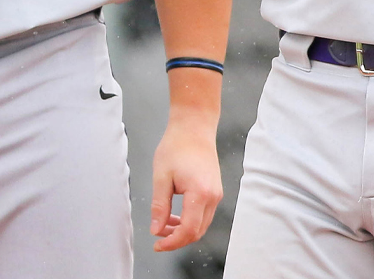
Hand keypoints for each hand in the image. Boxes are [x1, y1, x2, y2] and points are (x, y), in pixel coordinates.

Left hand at [150, 114, 222, 250]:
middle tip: (157, 236)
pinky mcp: (215, 192)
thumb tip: (156, 230)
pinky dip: (189, 220)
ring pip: (201, 225)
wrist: (194, 128)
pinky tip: (174, 216)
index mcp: (200, 194)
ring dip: (183, 230)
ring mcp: (217, 195)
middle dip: (176, 238)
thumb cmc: (176, 146)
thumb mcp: (161, 177)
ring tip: (163, 224)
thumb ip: (160, 206)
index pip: (189, 230)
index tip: (157, 245)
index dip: (172, 242)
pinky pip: (203, 215)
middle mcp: (213, 197)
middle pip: (197, 232)